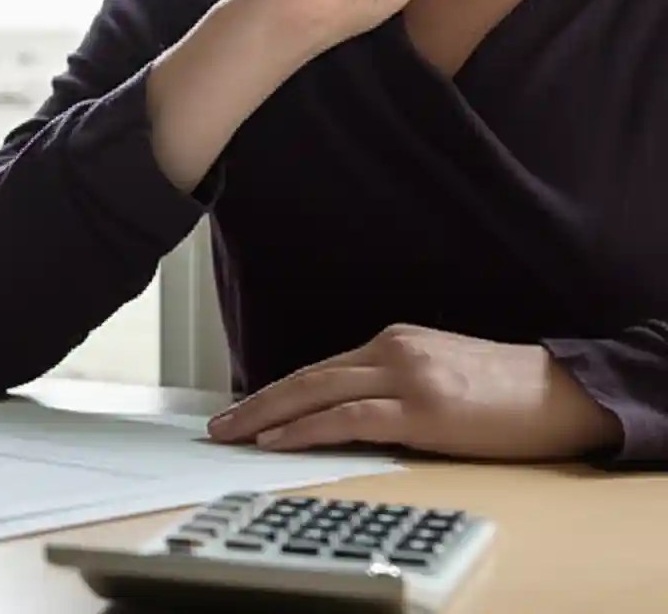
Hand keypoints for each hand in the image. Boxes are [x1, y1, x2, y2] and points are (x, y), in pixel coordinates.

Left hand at [206, 324, 622, 459]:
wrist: (564, 392)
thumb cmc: (504, 391)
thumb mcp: (436, 374)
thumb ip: (390, 384)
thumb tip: (343, 413)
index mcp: (393, 343)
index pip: (318, 369)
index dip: (275, 392)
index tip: (243, 411)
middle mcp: (391, 351)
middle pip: (306, 377)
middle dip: (256, 403)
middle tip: (219, 426)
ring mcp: (406, 377)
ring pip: (316, 392)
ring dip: (267, 416)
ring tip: (233, 435)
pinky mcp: (422, 408)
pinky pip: (348, 417)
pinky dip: (306, 428)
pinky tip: (278, 440)